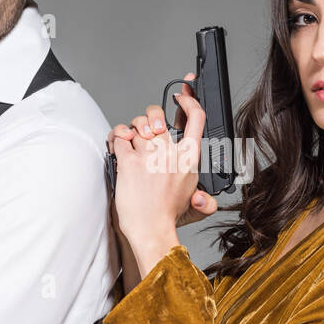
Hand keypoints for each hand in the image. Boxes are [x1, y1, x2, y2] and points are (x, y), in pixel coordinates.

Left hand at [105, 72, 217, 244]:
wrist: (151, 230)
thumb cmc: (168, 217)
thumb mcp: (196, 206)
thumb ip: (206, 199)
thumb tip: (204, 198)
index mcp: (189, 159)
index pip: (195, 118)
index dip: (189, 100)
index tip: (182, 92)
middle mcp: (170, 154)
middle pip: (157, 118)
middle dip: (149, 119)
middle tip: (147, 130)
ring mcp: (149, 156)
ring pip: (137, 126)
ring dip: (132, 131)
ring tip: (131, 142)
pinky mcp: (129, 162)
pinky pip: (120, 138)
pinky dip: (116, 138)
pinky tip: (119, 145)